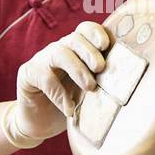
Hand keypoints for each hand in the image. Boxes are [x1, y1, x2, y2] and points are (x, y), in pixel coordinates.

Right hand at [12, 21, 110, 140]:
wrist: (41, 124)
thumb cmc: (72, 104)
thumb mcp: (90, 91)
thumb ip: (103, 81)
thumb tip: (127, 80)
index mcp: (77, 49)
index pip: (86, 30)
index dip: (96, 32)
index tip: (107, 45)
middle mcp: (60, 49)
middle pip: (75, 39)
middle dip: (90, 51)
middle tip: (101, 68)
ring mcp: (42, 59)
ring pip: (59, 53)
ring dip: (77, 68)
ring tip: (90, 87)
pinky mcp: (28, 73)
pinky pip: (45, 78)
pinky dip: (59, 94)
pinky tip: (69, 109)